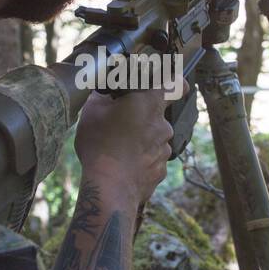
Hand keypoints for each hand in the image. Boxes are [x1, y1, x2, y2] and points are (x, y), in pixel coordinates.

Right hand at [74, 84, 181, 206]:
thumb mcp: (92, 112)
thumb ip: (102, 96)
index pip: (176, 85)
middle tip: (119, 126)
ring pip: (153, 140)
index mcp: (150, 104)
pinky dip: (140, 161)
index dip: (175, 82)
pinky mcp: (160, 171)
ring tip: (117, 150)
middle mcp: (163, 126)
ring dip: (140, 141)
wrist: (109, 187)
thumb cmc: (101, 145)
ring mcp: (164, 150)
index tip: (168, 83)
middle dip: (141, 119)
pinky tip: (123, 166)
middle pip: (156, 116)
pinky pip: (151, 160)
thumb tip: (104, 92)